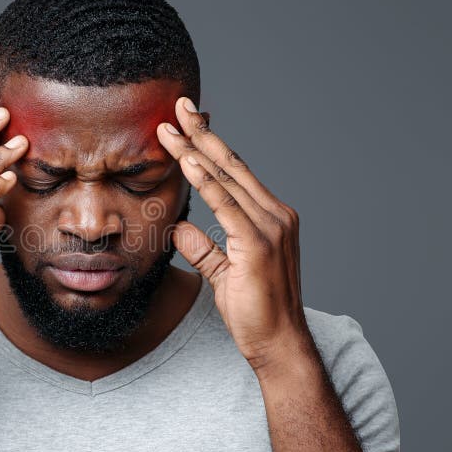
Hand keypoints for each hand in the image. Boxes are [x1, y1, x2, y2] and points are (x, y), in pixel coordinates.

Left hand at [157, 98, 307, 370]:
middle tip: (179, 106)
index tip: (187, 124)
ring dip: (196, 149)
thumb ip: (204, 248)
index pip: (234, 173)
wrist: (279, 345)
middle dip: (201, 133)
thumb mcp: (222, 273)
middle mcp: (275, 214)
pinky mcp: (259, 243)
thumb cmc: (255, 312)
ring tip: (171, 126)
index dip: (209, 146)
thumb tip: (179, 229)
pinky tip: (188, 160)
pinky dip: (206, 180)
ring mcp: (271, 226)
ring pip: (227, 178)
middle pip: (230, 165)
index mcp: (269, 218)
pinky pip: (226, 204)